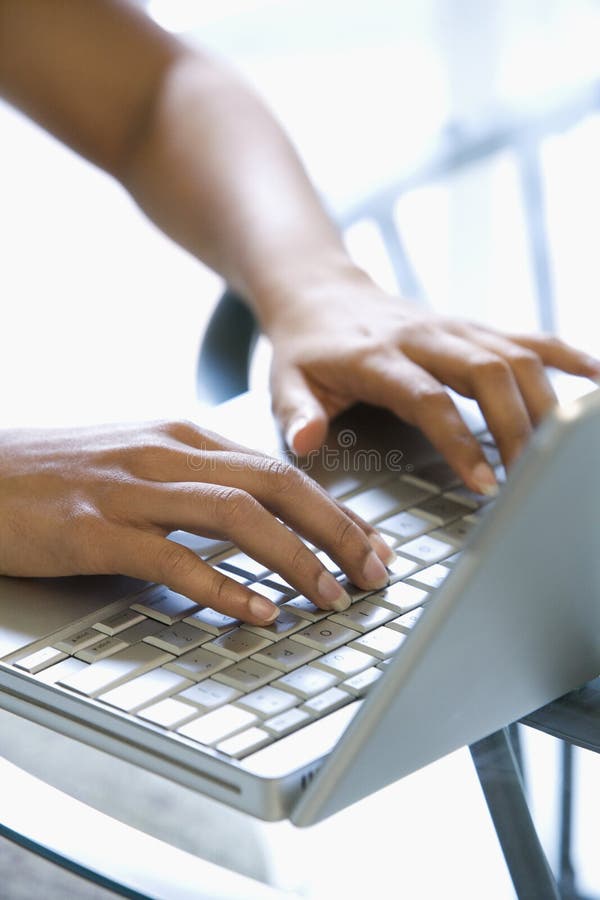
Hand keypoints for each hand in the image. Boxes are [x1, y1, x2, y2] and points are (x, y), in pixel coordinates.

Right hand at [0, 421, 393, 622]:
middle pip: (275, 486)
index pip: (280, 470)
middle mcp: (166, 455)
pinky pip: (175, 559)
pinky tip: (257, 611)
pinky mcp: (97, 531)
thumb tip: (262, 511)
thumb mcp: (141, 461)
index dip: (334, 510)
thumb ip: (199, 479)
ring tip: (330, 595)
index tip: (370, 544)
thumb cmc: (62, 474)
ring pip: (237, 517)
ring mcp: (131, 491)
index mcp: (183, 437)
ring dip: (295, 559)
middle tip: (374, 572)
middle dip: (336, 530)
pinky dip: (224, 588)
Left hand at [266, 273, 599, 493]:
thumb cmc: (305, 347)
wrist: (319, 292)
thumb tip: (307, 441)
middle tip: (529, 479)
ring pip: (516, 355)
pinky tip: (596, 380)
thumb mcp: (285, 382)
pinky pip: (528, 336)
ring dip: (545, 402)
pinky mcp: (471, 326)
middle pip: (489, 372)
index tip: (485, 483)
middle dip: (517, 427)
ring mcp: (453, 327)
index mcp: (378, 356)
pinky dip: (566, 356)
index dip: (461, 440)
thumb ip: (296, 412)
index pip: (430, 398)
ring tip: (559, 453)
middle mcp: (424, 336)